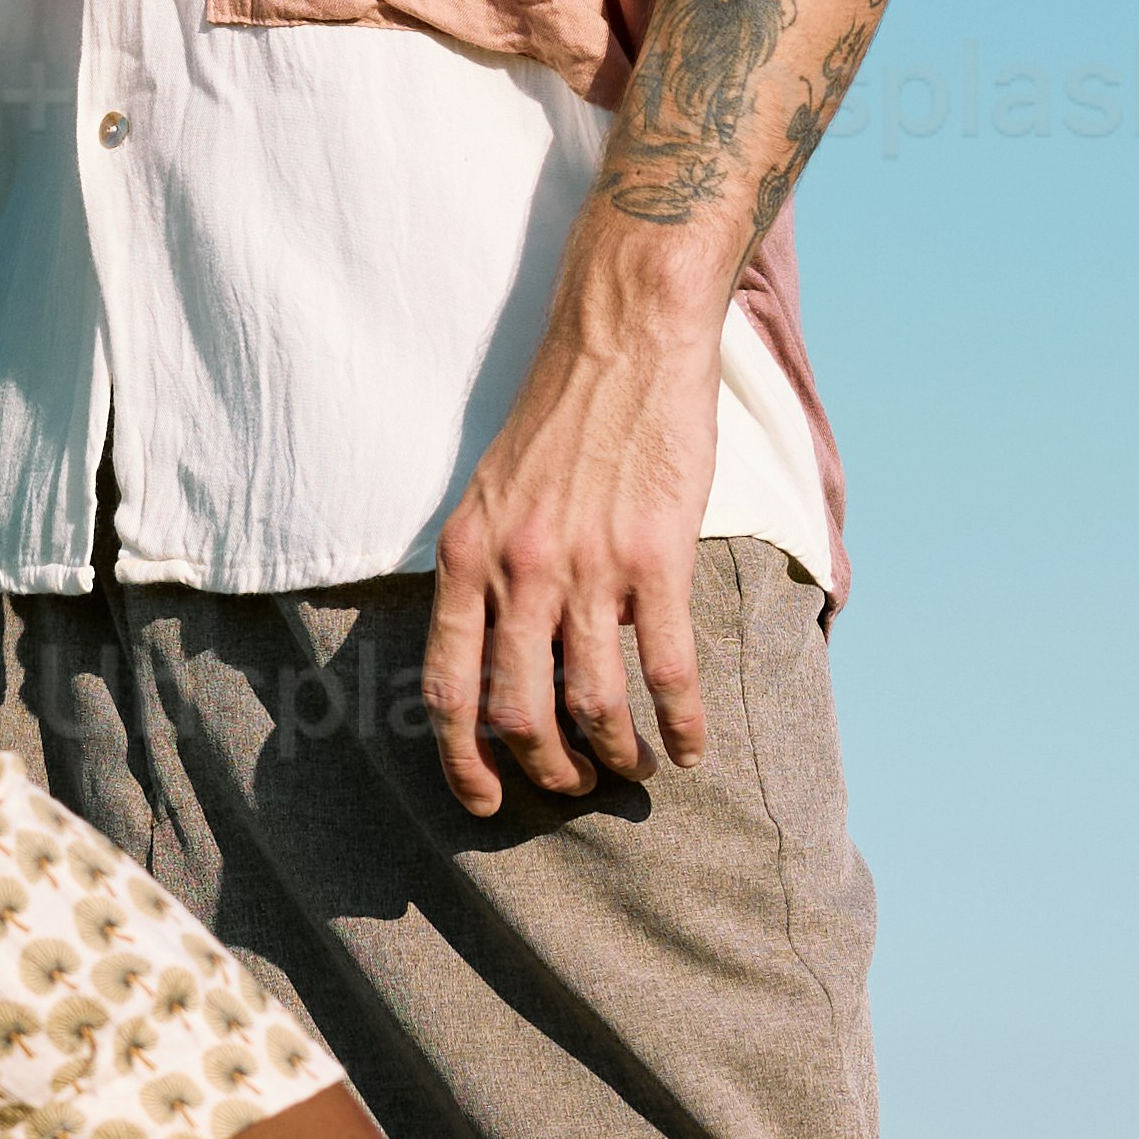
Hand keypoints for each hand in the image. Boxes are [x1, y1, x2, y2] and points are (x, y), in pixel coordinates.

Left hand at [424, 282, 719, 814]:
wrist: (623, 337)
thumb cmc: (561, 412)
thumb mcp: (492, 491)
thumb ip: (489, 567)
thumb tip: (500, 645)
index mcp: (467, 556)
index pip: (447, 686)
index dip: (461, 759)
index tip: (483, 801)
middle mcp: (517, 570)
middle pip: (517, 713)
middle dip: (545, 769)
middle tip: (571, 785)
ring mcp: (586, 567)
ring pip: (591, 704)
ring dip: (615, 754)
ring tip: (633, 769)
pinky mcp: (654, 556)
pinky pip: (666, 668)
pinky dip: (681, 722)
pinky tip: (691, 747)